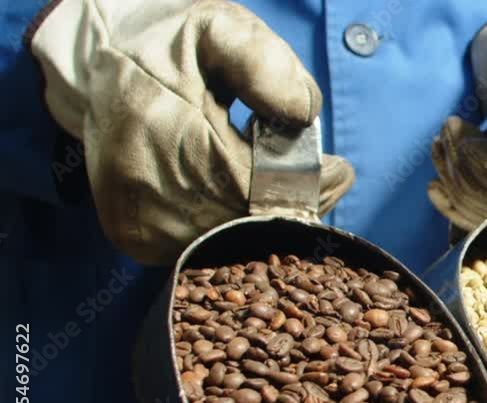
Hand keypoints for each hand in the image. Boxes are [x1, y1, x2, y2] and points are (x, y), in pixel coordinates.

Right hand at [28, 0, 353, 263]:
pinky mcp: (139, 242)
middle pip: (253, 224)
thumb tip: (303, 115)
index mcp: (160, 128)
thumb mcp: (220, 31)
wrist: (111, 72)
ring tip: (288, 184)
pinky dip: (242, 231)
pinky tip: (251, 200)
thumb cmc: (176, 51)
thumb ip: (265, 65)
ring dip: (272, 220)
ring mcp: (139, 224)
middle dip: (300, 203)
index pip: (260, 186)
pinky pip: (213, 253)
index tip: (341, 170)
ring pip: (237, 246)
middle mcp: (144, 188)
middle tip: (328, 180)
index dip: (311, 185)